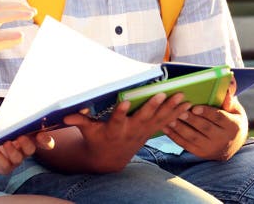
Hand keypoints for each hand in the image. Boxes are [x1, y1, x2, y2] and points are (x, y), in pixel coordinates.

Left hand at [0, 118, 54, 173]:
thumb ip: (10, 124)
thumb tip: (18, 124)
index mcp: (27, 136)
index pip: (43, 140)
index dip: (45, 139)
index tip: (41, 135)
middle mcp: (23, 149)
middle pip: (31, 150)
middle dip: (27, 144)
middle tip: (20, 136)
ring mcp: (14, 159)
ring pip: (19, 159)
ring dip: (13, 151)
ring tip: (5, 142)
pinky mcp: (5, 167)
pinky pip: (6, 165)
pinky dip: (0, 157)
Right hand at [61, 92, 190, 171]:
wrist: (110, 158)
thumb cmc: (97, 139)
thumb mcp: (87, 131)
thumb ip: (79, 121)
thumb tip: (65, 115)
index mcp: (114, 130)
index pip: (117, 120)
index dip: (120, 112)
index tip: (124, 102)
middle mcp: (130, 131)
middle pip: (143, 118)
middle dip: (153, 106)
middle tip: (162, 94)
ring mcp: (143, 132)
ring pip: (159, 119)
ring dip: (171, 109)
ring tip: (183, 97)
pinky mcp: (150, 131)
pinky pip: (166, 122)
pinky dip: (176, 114)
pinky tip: (188, 105)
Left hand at [162, 79, 247, 160]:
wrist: (231, 144)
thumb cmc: (230, 118)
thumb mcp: (234, 108)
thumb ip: (229, 97)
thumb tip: (227, 87)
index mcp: (233, 126)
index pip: (219, 118)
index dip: (207, 112)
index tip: (195, 107)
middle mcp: (223, 140)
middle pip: (205, 128)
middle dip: (191, 119)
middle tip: (178, 111)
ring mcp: (210, 148)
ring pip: (193, 138)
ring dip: (180, 128)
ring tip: (169, 118)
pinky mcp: (200, 153)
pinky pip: (185, 145)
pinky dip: (174, 136)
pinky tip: (165, 127)